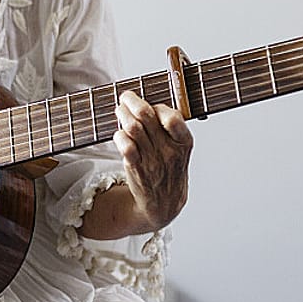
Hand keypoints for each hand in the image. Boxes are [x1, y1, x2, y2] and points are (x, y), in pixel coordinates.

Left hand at [112, 90, 192, 231]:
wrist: (164, 204)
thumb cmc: (170, 170)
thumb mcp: (180, 149)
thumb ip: (169, 128)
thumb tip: (148, 103)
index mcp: (183, 142)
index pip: (173, 117)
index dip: (159, 107)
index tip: (150, 104)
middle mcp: (168, 150)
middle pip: (146, 116)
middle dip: (132, 101)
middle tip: (125, 97)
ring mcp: (152, 159)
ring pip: (133, 127)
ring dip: (122, 114)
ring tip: (119, 110)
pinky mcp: (136, 168)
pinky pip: (125, 146)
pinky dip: (119, 135)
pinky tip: (119, 134)